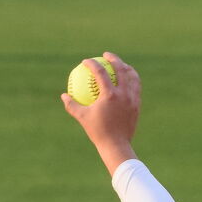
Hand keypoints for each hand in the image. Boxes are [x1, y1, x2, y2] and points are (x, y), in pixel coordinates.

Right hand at [61, 52, 140, 172]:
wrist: (117, 145)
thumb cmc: (97, 132)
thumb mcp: (82, 117)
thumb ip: (72, 105)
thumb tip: (63, 95)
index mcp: (109, 95)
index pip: (100, 72)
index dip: (92, 64)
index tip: (86, 61)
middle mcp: (123, 94)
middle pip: (120, 68)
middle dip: (113, 58)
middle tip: (106, 55)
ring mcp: (132, 99)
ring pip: (132, 77)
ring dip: (126, 68)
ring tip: (120, 65)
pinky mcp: (137, 105)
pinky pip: (136, 88)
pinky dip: (131, 81)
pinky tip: (126, 81)